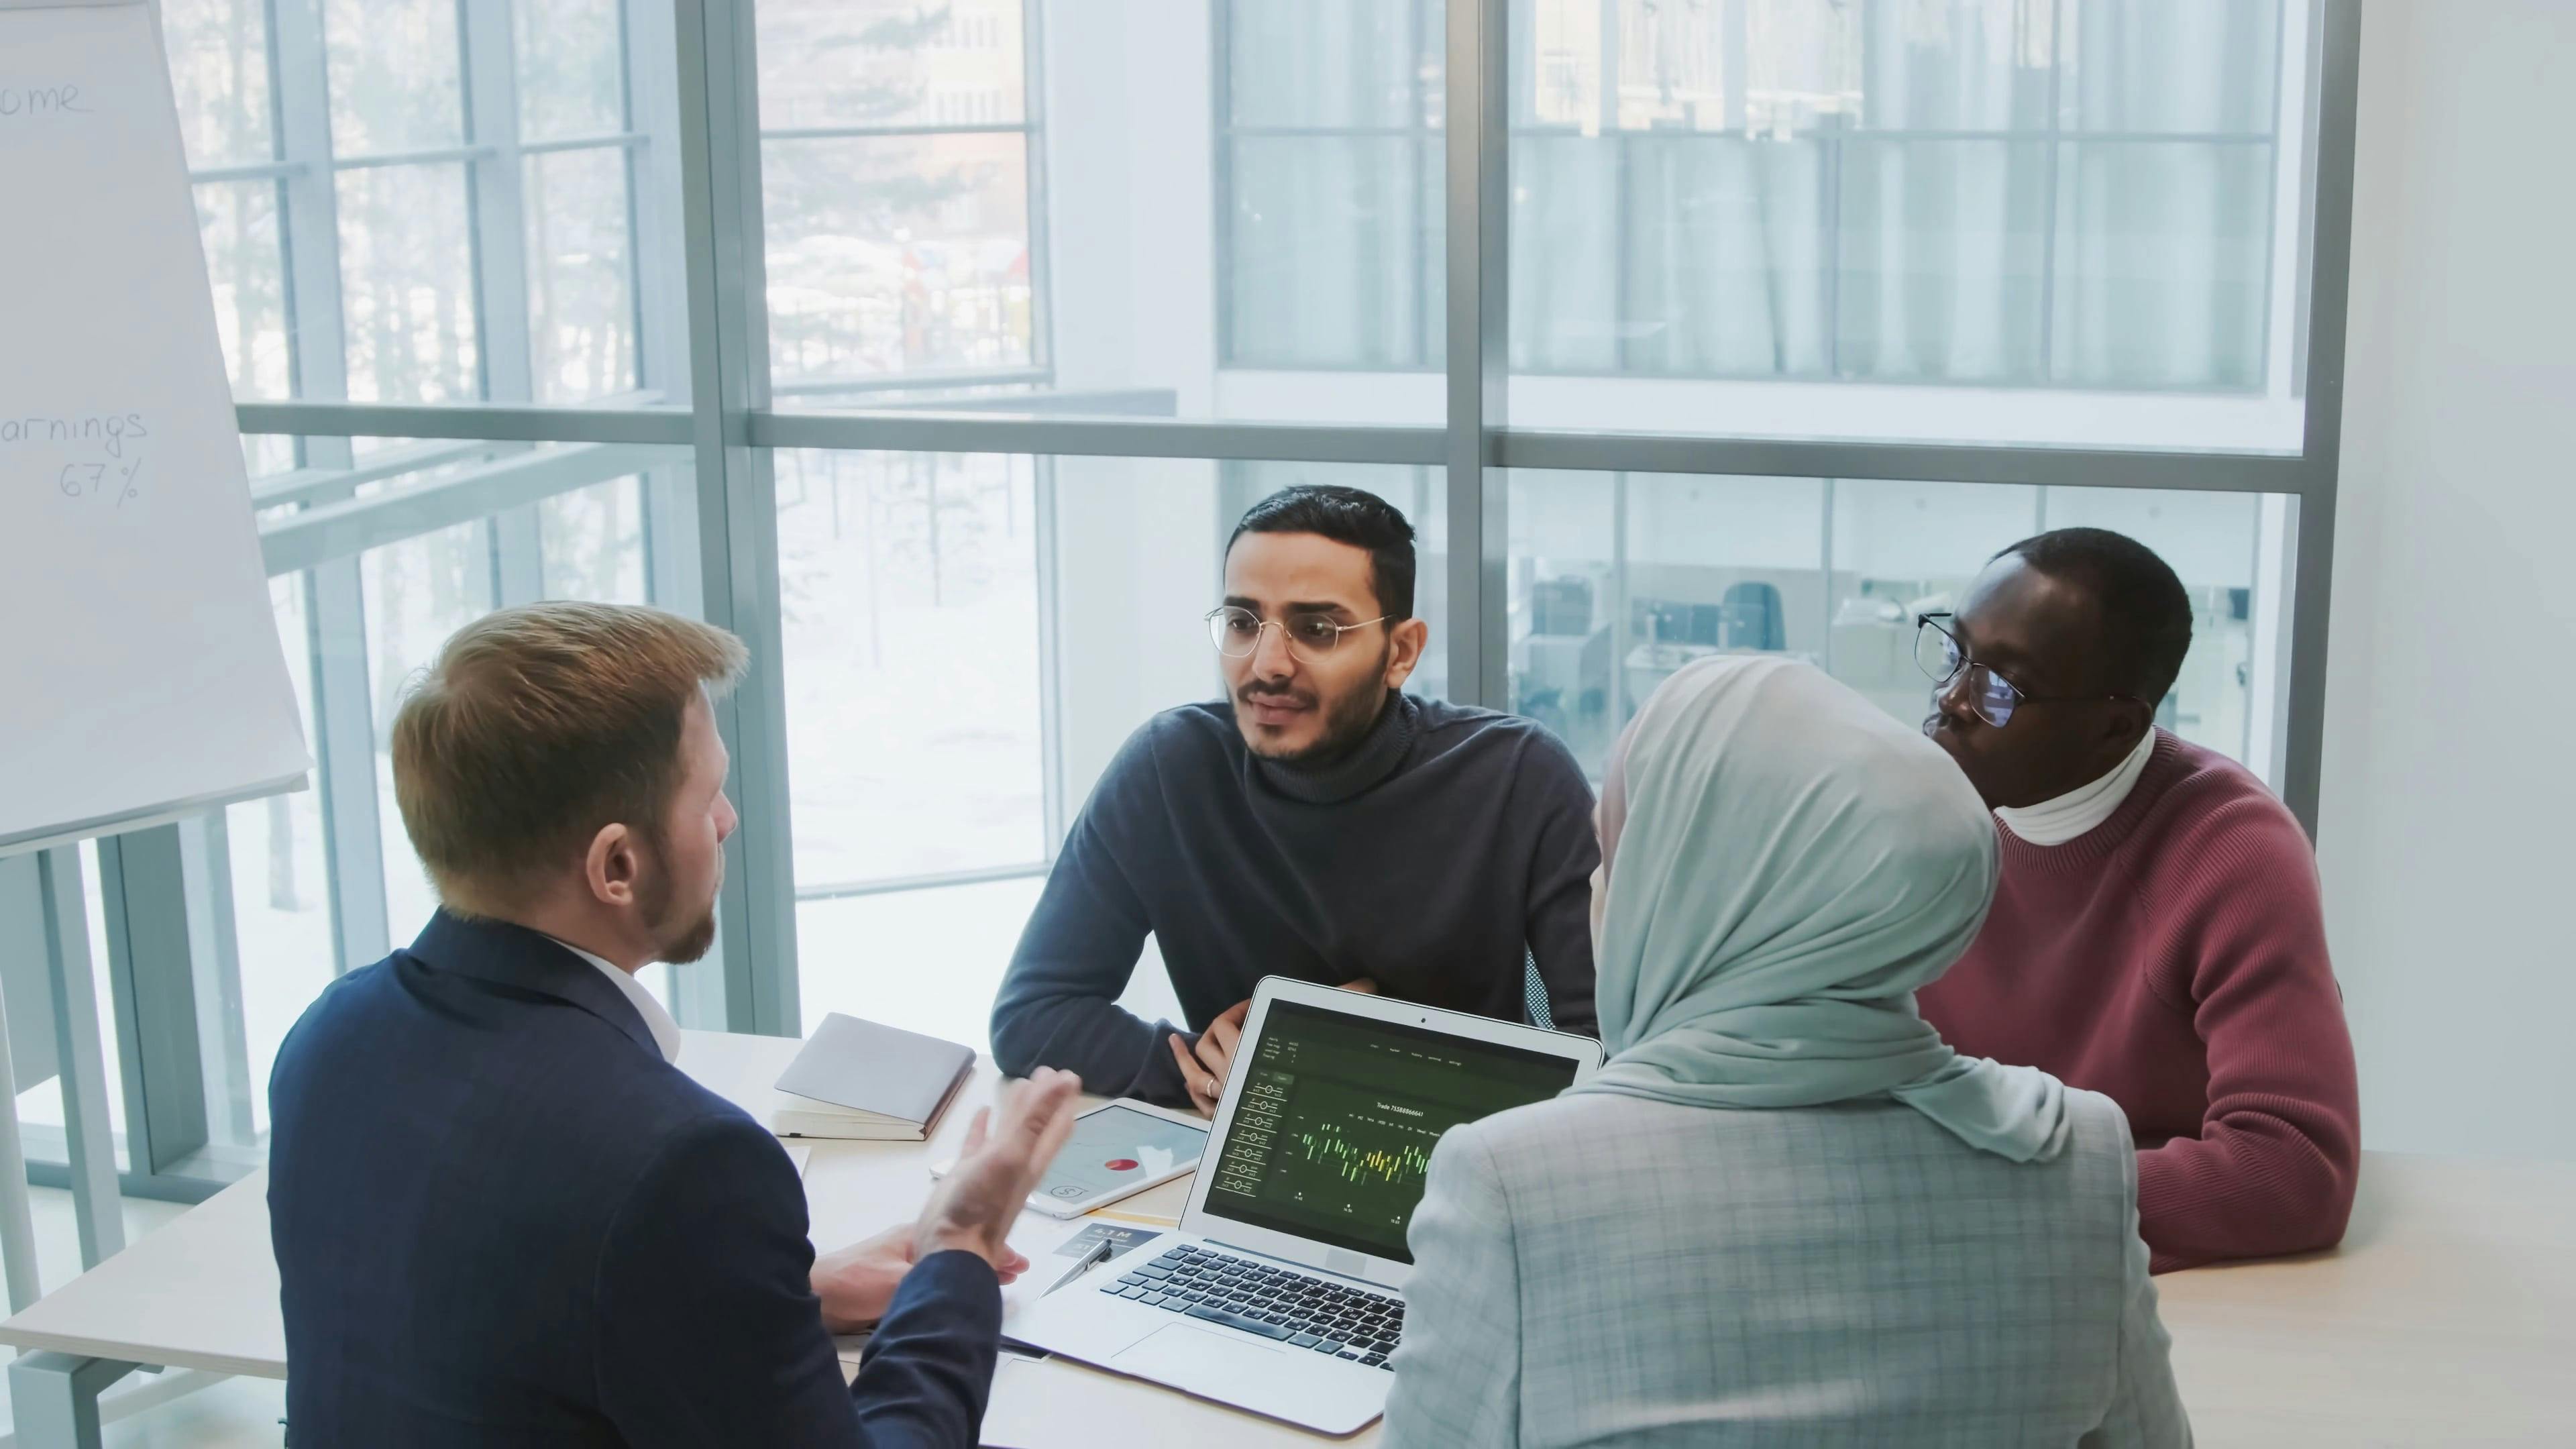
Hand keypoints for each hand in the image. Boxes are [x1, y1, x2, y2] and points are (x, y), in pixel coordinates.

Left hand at [813, 1222, 1030, 1332]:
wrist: (815, 1293)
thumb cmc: (855, 1281)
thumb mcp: (898, 1281)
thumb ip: (932, 1280)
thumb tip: (966, 1281)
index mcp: (920, 1234)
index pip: (966, 1236)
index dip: (994, 1249)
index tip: (1018, 1261)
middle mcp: (918, 1242)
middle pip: (962, 1246)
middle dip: (990, 1256)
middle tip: (1018, 1269)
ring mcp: (908, 1260)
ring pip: (951, 1262)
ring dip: (975, 1268)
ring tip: (1000, 1279)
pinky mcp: (898, 1279)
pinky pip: (938, 1277)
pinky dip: (957, 1279)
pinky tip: (966, 1290)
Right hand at [913, 1068, 1081, 1271]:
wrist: (950, 1247)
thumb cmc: (982, 1205)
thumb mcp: (1013, 1155)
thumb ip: (1035, 1119)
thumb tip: (1064, 1083)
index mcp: (1033, 1159)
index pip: (1056, 1124)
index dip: (1064, 1100)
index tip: (1068, 1075)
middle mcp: (1018, 1162)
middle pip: (1036, 1125)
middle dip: (1043, 1099)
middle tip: (1046, 1072)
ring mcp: (992, 1168)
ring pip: (1009, 1131)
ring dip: (1017, 1109)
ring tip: (1019, 1084)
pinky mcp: (968, 1174)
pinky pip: (979, 1144)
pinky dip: (982, 1127)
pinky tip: (983, 1112)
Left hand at [1169, 979, 1378, 1117]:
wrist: (1300, 1131)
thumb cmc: (1313, 1077)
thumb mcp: (1325, 1040)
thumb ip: (1345, 1005)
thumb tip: (1367, 984)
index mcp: (1249, 1048)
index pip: (1232, 1021)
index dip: (1239, 1009)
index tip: (1253, 1007)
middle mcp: (1231, 1069)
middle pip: (1211, 1039)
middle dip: (1220, 1026)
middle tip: (1235, 1022)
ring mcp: (1222, 1092)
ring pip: (1195, 1067)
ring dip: (1187, 1054)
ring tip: (1179, 1042)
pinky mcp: (1220, 1112)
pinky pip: (1195, 1094)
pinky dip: (1186, 1079)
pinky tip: (1181, 1069)